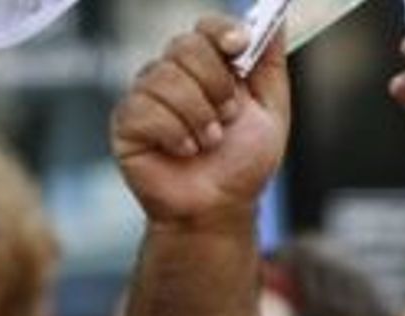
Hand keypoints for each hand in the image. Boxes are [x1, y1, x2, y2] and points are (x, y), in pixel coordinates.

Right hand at [110, 16, 289, 226]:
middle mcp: (173, 74)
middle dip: (217, 87)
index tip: (238, 47)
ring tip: (208, 142)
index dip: (222, 32)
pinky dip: (176, 135)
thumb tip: (277, 20)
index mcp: (208, 68)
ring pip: (167, 78)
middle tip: (227, 118)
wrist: (220, 206)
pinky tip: (183, 151)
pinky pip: (147, 110)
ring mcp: (146, 95)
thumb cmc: (242, 164)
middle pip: (186, 47)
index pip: (206, 28)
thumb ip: (271, 65)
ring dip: (200, 118)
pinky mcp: (127, 120)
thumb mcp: (271, 112)